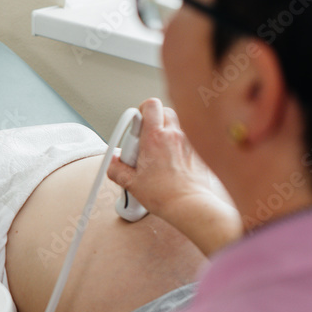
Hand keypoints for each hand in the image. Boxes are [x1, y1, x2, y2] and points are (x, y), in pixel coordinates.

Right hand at [107, 99, 217, 219]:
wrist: (190, 205)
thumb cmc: (164, 195)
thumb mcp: (131, 183)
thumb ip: (116, 168)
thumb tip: (113, 162)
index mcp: (155, 138)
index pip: (150, 105)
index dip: (141, 110)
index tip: (134, 127)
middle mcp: (173, 135)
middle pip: (164, 110)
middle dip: (153, 119)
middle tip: (144, 138)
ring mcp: (188, 142)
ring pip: (176, 125)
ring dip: (165, 132)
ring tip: (157, 152)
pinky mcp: (197, 152)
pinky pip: (186, 140)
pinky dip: (177, 146)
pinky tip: (170, 163)